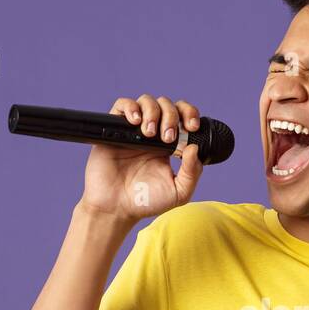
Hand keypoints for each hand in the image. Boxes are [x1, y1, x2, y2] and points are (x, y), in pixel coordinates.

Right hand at [77, 94, 204, 220]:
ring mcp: (133, 131)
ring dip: (153, 111)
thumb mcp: (179, 192)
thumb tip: (194, 148)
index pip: (183, 117)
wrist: (116, 208)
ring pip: (147, 101)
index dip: (189, 114)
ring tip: (149, 133)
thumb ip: (192, 172)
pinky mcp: (114, 130)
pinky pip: (121, 106)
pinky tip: (135, 122)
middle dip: (171, 116)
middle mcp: (153, 134)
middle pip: (166, 105)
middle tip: (168, 137)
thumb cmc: (146, 202)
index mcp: (169, 145)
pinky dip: (130, 107)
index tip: (192, 127)